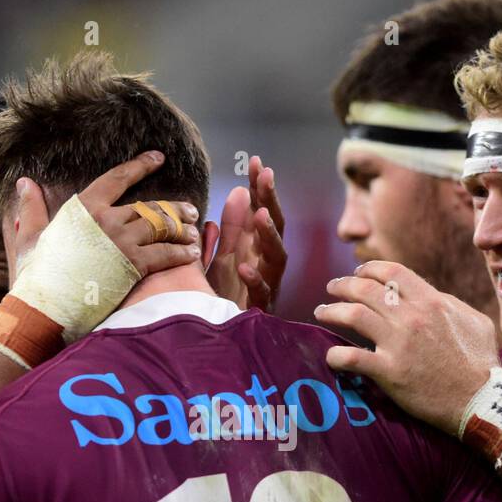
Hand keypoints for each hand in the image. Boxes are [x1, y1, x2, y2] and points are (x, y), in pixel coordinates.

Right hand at [1, 150, 200, 278]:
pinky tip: (192, 254)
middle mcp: (107, 219)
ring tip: (194, 232)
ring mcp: (122, 241)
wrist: (45, 307)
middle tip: (190, 210)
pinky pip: (165, 254)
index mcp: (85, 207)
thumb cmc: (36, 275)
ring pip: (161, 227)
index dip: (140, 165)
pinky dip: (181, 253)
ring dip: (182, 229)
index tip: (158, 157)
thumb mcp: (31, 236)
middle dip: (174, 208)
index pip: (118, 178)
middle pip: (149, 207)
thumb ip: (32, 208)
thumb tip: (25, 183)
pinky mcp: (133, 265)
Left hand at [204, 155, 287, 310]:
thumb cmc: (227, 297)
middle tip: (266, 176)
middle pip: (274, 227)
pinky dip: (254, 279)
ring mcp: (266, 285)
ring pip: (276, 257)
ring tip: (260, 215)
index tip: (256, 162)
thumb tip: (240, 191)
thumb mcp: (225, 257)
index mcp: (256, 248)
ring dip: (269, 235)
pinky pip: (261, 292)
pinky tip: (245, 267)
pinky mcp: (260, 308)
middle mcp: (266, 263)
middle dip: (271, 201)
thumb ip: (232, 228)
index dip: (261, 187)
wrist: (225, 339)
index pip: (262, 211)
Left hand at [315, 261, 500, 433]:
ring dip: (332, 311)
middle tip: (331, 289)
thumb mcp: (475, 322)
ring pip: (353, 315)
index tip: (359, 273)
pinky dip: (336, 355)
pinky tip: (330, 355)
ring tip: (321, 312)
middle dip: (343, 285)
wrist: (482, 401)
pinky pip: (351, 358)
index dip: (369, 269)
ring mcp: (399, 344)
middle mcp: (412, 317)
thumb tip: (434, 297)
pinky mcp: (390, 372)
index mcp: (432, 302)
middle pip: (366, 289)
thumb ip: (450, 305)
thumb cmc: (482, 364)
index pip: (392, 272)